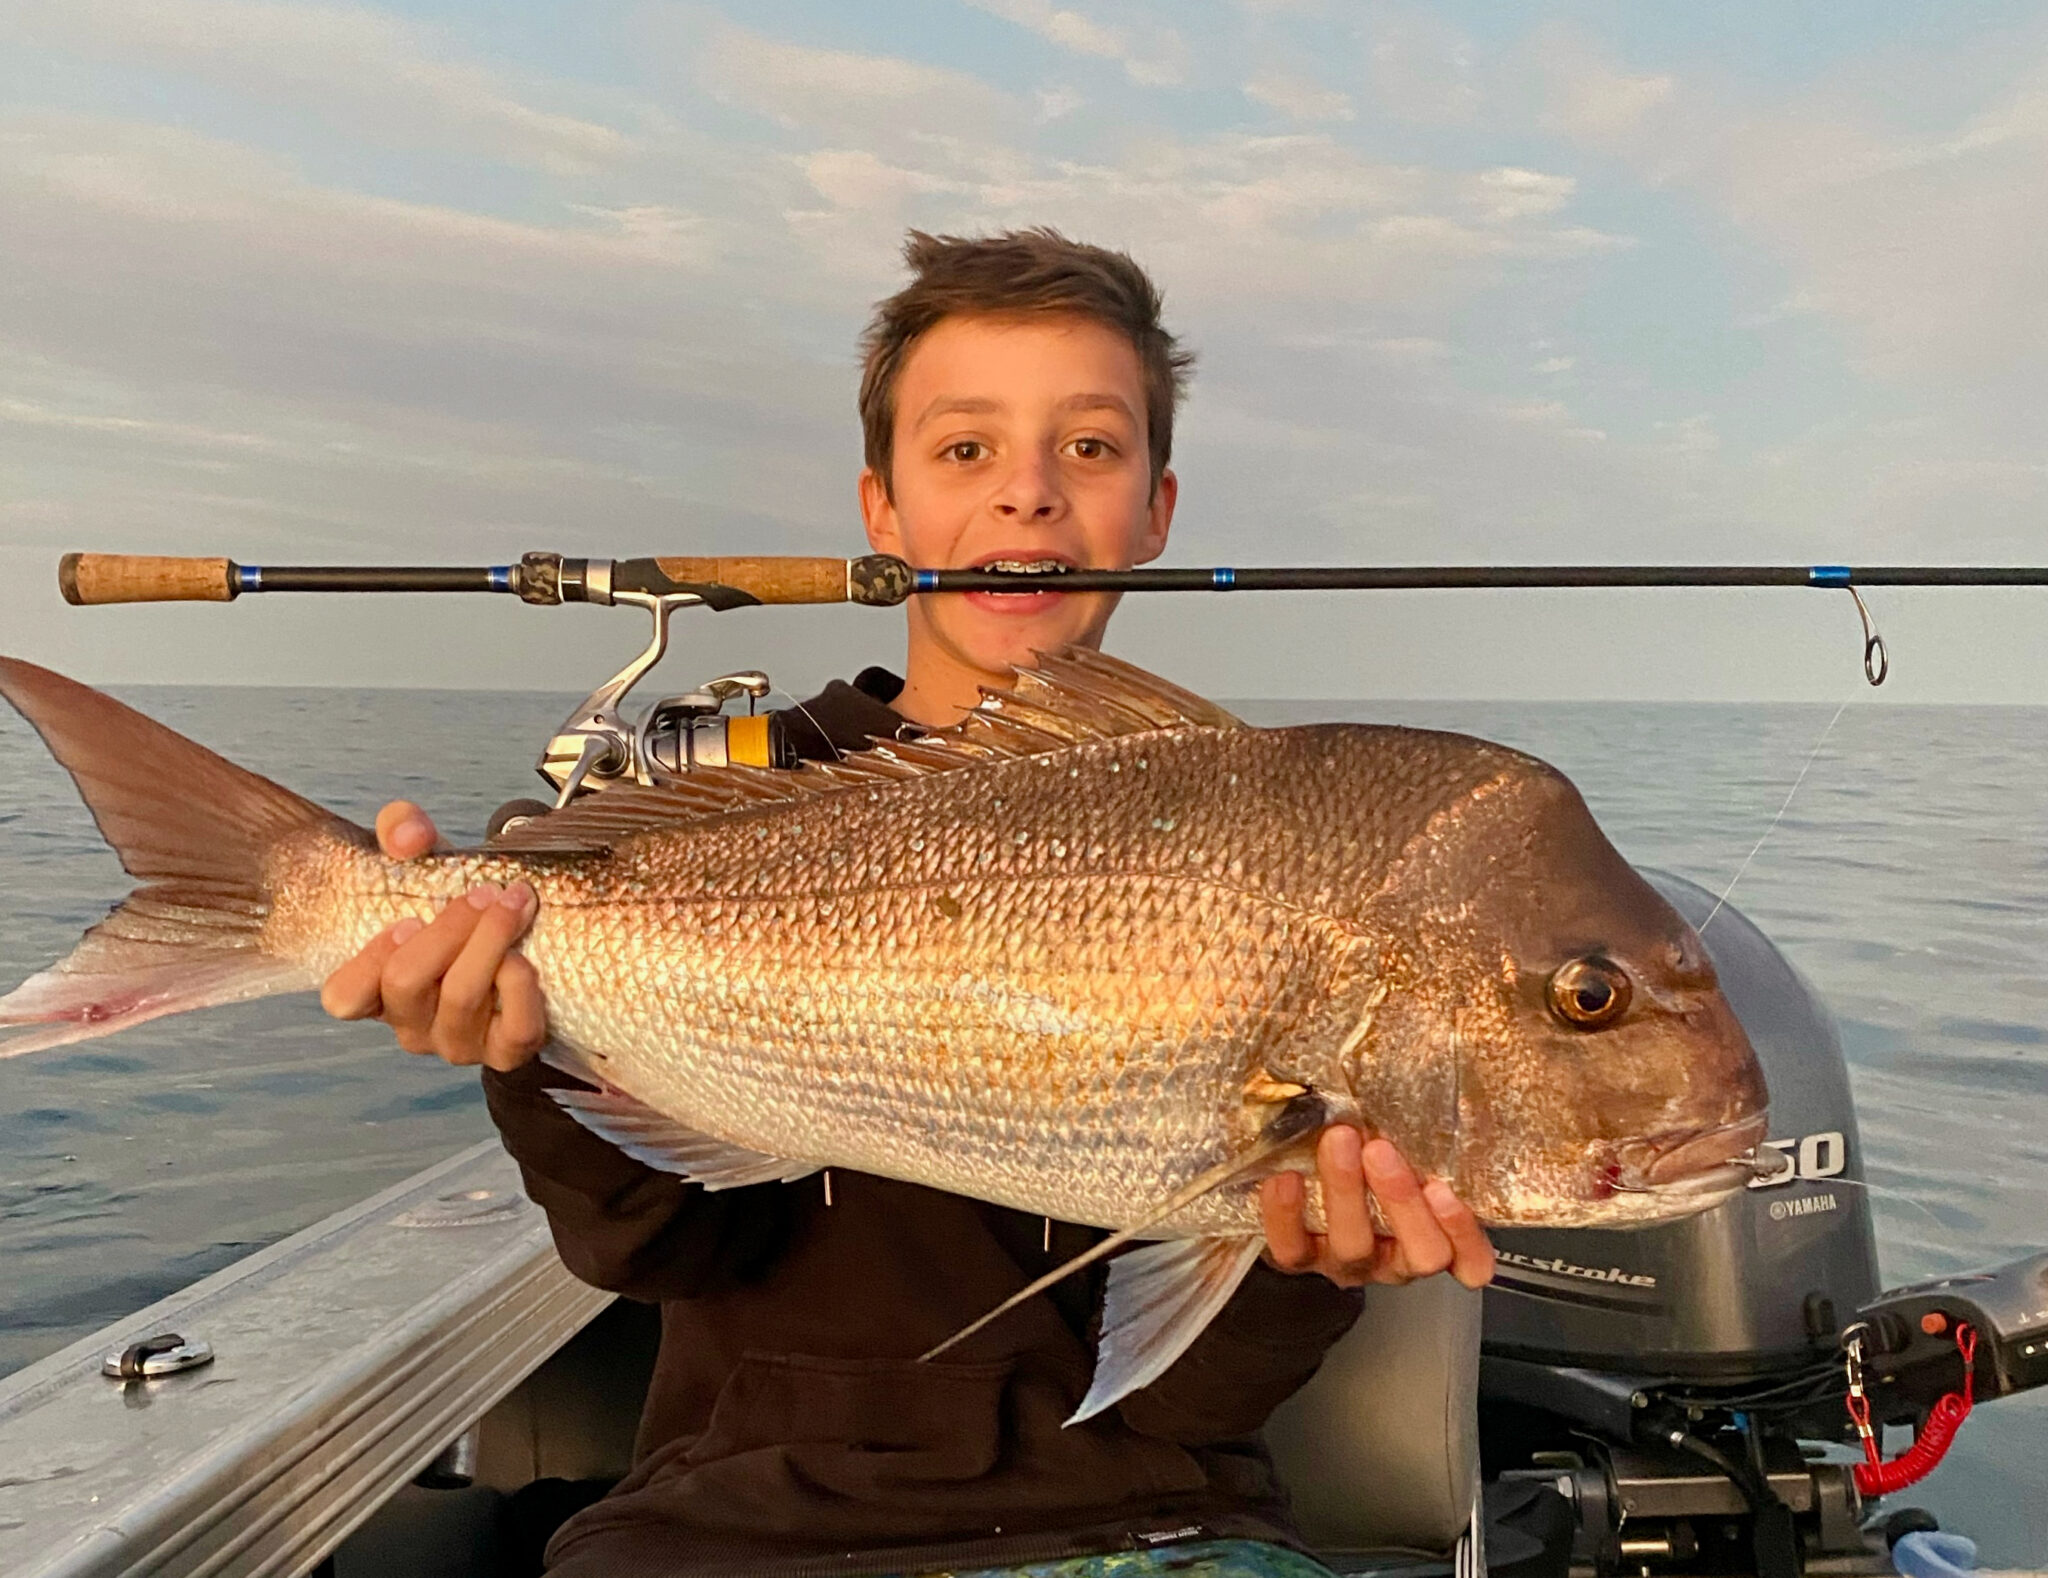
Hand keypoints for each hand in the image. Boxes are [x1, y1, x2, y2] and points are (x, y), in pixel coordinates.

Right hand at [319, 801, 548, 1071]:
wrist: (525, 932)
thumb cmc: (459, 904)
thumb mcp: (426, 861)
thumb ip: (403, 831)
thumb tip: (408, 837)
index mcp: (376, 988)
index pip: (343, 998)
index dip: (369, 960)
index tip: (408, 918)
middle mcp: (411, 1025)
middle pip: (406, 984)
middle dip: (449, 928)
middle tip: (485, 892)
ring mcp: (457, 1044)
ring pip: (461, 999)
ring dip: (491, 940)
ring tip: (514, 905)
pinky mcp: (507, 1052)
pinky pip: (514, 1030)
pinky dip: (522, 987)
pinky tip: (526, 956)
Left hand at [1258, 1127, 1494, 1290]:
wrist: (1301, 1176)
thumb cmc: (1369, 1149)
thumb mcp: (1406, 1144)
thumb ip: (1425, 1129)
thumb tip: (1448, 1056)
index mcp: (1434, 1237)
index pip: (1471, 1260)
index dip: (1463, 1234)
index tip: (1444, 1190)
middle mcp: (1396, 1259)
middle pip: (1417, 1252)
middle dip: (1400, 1201)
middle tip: (1380, 1149)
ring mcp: (1347, 1262)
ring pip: (1355, 1246)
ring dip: (1346, 1192)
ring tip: (1338, 1141)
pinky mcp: (1299, 1257)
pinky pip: (1292, 1248)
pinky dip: (1286, 1214)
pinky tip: (1285, 1175)